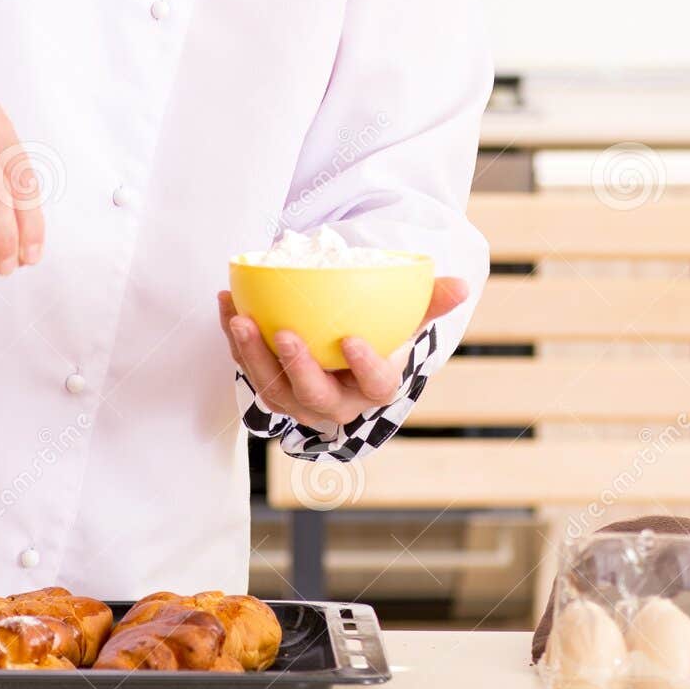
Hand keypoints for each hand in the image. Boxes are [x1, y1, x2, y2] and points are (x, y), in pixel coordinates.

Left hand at [216, 277, 468, 433]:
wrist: (340, 351)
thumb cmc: (377, 334)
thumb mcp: (403, 321)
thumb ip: (428, 303)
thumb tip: (462, 285)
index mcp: (371, 390)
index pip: (374, 386)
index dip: (363, 367)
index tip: (351, 339)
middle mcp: (332, 403)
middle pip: (313, 396)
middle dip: (296, 368)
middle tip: (284, 334)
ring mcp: (295, 399)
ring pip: (271, 387)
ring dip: (252, 354)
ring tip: (242, 318)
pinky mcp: (267, 383)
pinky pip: (246, 363)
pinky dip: (233, 336)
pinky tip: (228, 302)